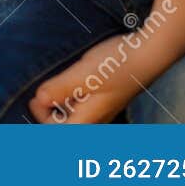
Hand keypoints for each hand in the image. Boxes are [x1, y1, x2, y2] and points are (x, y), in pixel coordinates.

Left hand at [28, 35, 148, 123]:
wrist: (148, 54)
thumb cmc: (117, 64)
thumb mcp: (83, 74)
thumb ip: (60, 88)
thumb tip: (39, 99)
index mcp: (89, 118)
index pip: (59, 132)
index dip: (42, 118)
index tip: (36, 97)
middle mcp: (97, 117)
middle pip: (66, 125)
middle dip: (50, 112)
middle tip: (42, 90)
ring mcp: (103, 107)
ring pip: (75, 113)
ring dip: (61, 101)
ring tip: (56, 83)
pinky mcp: (107, 95)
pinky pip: (84, 102)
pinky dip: (73, 94)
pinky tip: (74, 77)